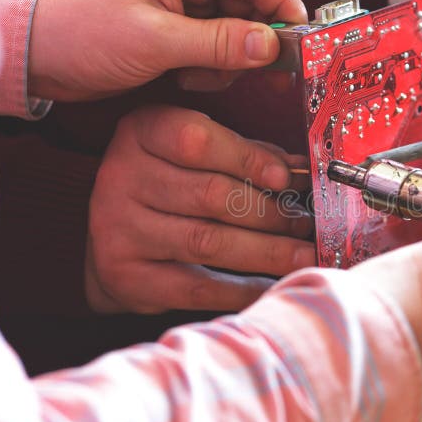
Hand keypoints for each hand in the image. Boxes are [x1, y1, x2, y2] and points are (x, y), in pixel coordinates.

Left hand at [28, 0, 305, 99]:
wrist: (39, 51)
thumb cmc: (82, 32)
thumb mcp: (156, 41)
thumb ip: (220, 44)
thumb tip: (271, 46)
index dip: (282, 6)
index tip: (300, 41)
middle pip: (249, 1)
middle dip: (253, 40)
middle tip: (259, 72)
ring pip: (236, 26)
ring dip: (228, 58)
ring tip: (196, 73)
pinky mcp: (177, 20)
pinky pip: (216, 41)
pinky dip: (211, 64)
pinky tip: (185, 73)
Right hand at [86, 105, 315, 312]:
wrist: (114, 234)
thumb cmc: (172, 184)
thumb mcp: (201, 152)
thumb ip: (247, 155)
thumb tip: (302, 171)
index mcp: (142, 132)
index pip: (196, 140)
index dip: (247, 159)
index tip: (286, 179)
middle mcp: (122, 176)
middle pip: (210, 195)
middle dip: (269, 212)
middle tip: (307, 224)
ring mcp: (118, 228)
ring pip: (207, 241)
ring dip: (266, 251)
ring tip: (303, 254)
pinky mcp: (126, 276)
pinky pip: (196, 286)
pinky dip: (241, 289)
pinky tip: (273, 285)